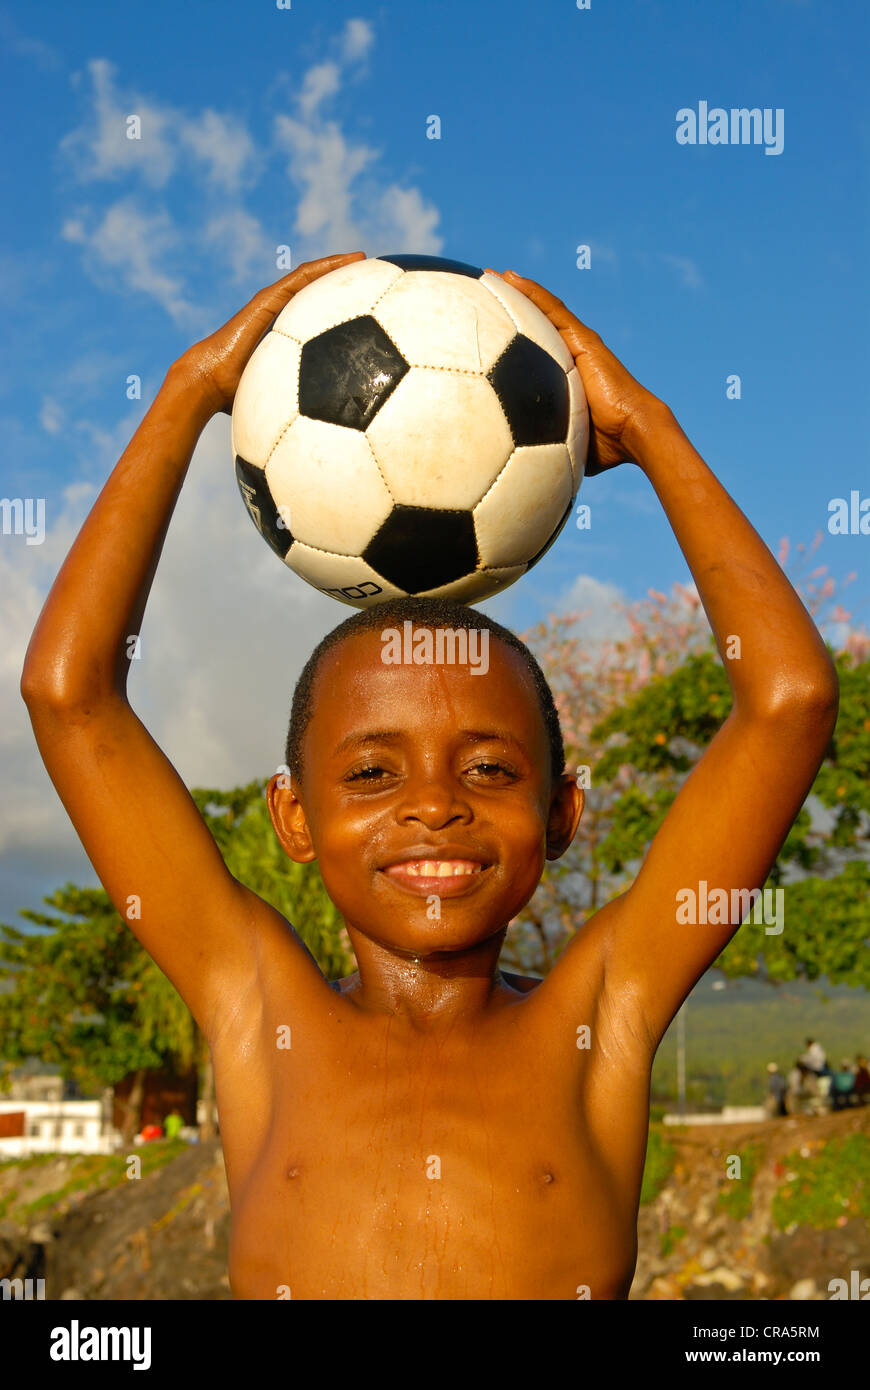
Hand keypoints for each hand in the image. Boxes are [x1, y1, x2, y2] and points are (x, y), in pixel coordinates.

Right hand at [174, 252, 366, 417]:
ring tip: (362, 258)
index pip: (314, 316)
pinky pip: (301, 278)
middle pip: (314, 291)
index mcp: (283, 336)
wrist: (209, 384)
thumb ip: (298, 408)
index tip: (364, 307)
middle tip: (369, 277)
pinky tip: (348, 261)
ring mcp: (272, 304)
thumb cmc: (236, 398)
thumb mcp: (279, 400)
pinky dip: (325, 267)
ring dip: (336, 266)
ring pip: (310, 277)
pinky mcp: (267, 299)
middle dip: (340, 282)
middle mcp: (279, 315)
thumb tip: (324, 431)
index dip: (336, 307)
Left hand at [485, 267, 666, 473]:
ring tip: (491, 276)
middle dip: (512, 307)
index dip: (515, 338)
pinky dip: (529, 292)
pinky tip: (508, 279)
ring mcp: (578, 343)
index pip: (537, 350)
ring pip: (542, 308)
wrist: (635, 431)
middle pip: (537, 323)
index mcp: (568, 375)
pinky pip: (550, 308)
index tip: (490, 332)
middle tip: (485, 293)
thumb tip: (529, 475)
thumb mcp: (568, 445)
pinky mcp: (582, 338)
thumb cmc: (608, 445)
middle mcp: (572, 354)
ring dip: (516, 290)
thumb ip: (548, 450)